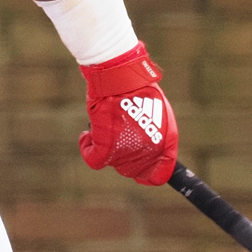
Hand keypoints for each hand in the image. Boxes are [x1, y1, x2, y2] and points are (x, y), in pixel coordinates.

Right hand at [77, 42, 178, 184]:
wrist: (121, 76)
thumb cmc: (138, 88)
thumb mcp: (157, 112)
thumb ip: (155, 134)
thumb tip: (147, 150)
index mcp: (165, 144)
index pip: (160, 174)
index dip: (148, 175)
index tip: (140, 171)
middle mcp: (148, 151)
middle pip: (133, 170)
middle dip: (124, 158)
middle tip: (117, 140)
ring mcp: (127, 150)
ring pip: (114, 163)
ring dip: (106, 149)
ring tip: (104, 128)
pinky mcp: (105, 144)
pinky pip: (93, 158)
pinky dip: (87, 147)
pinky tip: (86, 136)